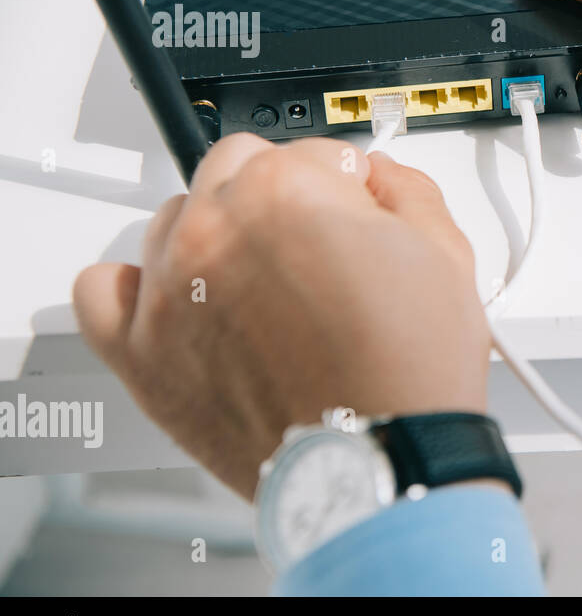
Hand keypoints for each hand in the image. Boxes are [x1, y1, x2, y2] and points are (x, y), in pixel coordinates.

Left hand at [72, 135, 490, 499]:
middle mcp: (216, 229)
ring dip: (217, 235)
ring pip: (174, 218)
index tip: (361, 220)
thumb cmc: (409, 372)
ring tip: (264, 288)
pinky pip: (101, 291)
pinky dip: (135, 287)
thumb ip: (407, 189)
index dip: (352, 188)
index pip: (318, 152)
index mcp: (287, 190)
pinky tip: (184, 302)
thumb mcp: (446, 255)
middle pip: (237, 167)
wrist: (379, 464)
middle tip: (318, 252)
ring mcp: (169, 290)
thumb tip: (379, 176)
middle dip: (282, 197)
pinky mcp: (142, 352)